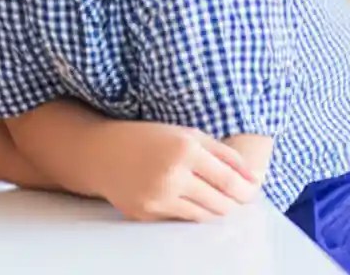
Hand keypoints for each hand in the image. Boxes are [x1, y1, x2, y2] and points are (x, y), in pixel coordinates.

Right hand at [89, 121, 261, 221]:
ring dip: (214, 210)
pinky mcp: (146, 213)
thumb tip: (255, 179)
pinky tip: (184, 199)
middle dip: (233, 203)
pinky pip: (181, 220)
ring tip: (211, 198)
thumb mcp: (185, 134)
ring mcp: (157, 197)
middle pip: (221, 204)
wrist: (99, 152)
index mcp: (184, 149)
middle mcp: (171, 175)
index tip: (250, 192)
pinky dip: (189, 212)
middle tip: (233, 197)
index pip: (230, 181)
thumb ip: (223, 153)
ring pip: (204, 216)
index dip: (246, 191)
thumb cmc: (145, 139)